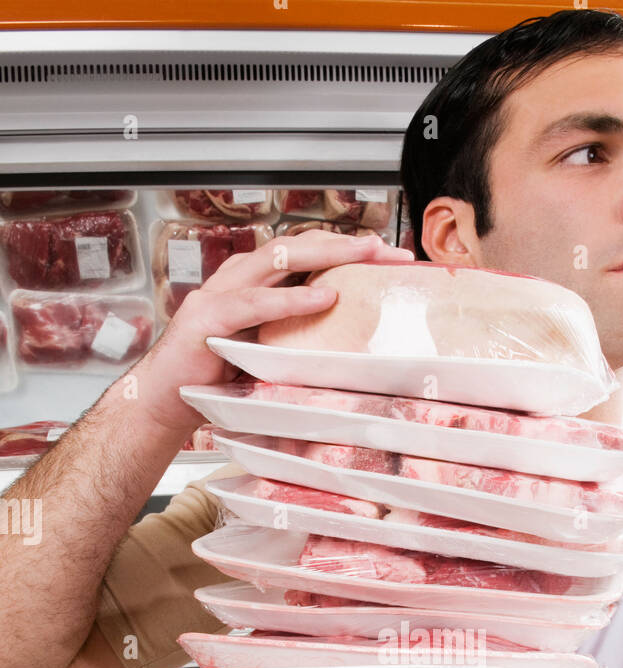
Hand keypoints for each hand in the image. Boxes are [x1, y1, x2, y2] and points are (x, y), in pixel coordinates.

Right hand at [131, 229, 414, 435]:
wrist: (166, 400)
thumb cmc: (218, 378)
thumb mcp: (269, 351)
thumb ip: (298, 337)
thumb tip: (349, 343)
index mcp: (255, 282)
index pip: (306, 254)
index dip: (346, 250)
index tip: (387, 257)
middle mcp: (240, 278)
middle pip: (299, 245)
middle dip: (345, 243)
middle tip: (387, 249)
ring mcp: (222, 293)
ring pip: (280, 258)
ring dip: (326, 255)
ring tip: (363, 255)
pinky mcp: (210, 318)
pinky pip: (256, 303)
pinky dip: (292, 299)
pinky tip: (323, 297)